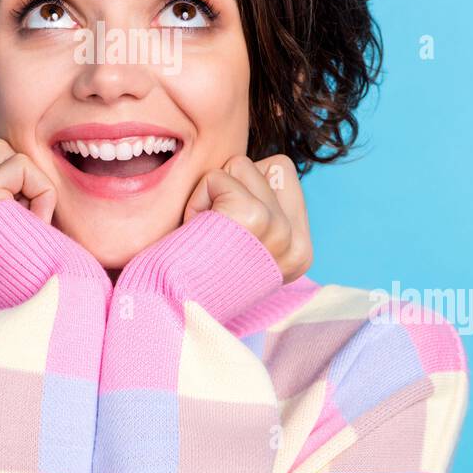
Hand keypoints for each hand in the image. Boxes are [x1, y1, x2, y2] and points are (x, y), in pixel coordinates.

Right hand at [0, 138, 57, 269]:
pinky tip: (40, 221)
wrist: (41, 313)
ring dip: (28, 179)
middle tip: (28, 216)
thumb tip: (0, 155)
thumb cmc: (34, 280)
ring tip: (32, 220)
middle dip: (13, 173)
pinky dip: (41, 189)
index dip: (0, 176)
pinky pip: (19, 167)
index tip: (17, 216)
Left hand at [182, 154, 312, 284]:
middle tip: (217, 232)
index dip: (250, 188)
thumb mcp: (247, 246)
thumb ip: (266, 214)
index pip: (285, 174)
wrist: (173, 306)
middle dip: (235, 187)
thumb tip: (257, 169)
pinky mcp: (254, 217)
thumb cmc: (199, 272)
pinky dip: (198, 198)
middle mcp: (295, 244)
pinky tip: (197, 230)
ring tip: (207, 233)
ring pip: (241, 165)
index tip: (232, 231)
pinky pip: (217, 177)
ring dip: (212, 194)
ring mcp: (279, 230)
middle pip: (271, 165)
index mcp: (300, 253)